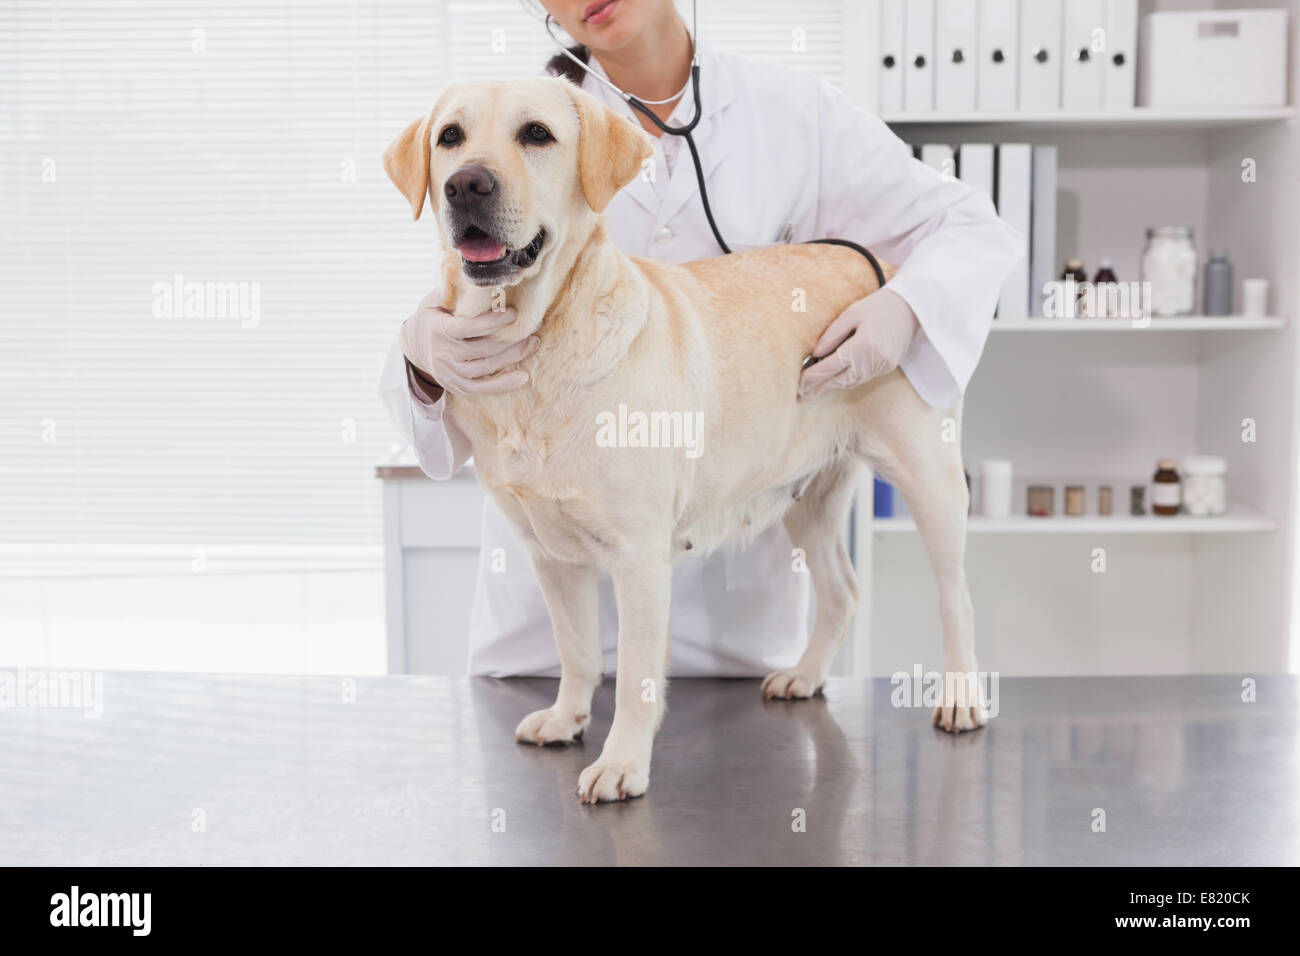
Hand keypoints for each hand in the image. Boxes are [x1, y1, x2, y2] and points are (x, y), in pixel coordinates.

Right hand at [400, 288, 538, 396]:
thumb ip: (449, 290)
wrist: (413, 347)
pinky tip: (522, 377)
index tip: (514, 313)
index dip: (493, 321)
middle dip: (511, 339)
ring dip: (513, 357)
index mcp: (439, 330)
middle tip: (532, 328)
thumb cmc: (430, 318)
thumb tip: (470, 272)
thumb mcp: (432, 301)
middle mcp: (444, 354)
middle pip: (484, 349)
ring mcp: (450, 373)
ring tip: (532, 344)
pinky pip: (482, 388)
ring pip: (486, 368)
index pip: (470, 327)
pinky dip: (503, 385)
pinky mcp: (457, 386)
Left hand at [799, 289, 918, 398]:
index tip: (799, 382)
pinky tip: (834, 382)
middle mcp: (873, 360)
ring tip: (814, 391)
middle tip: (802, 394)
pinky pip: (862, 378)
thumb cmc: (877, 306)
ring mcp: (882, 366)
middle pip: (840, 380)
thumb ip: (832, 335)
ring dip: (832, 388)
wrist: (911, 308)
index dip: (814, 376)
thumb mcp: (851, 314)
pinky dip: (846, 381)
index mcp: (863, 345)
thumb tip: (815, 354)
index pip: (831, 366)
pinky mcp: (887, 367)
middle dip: (820, 388)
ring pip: (851, 382)